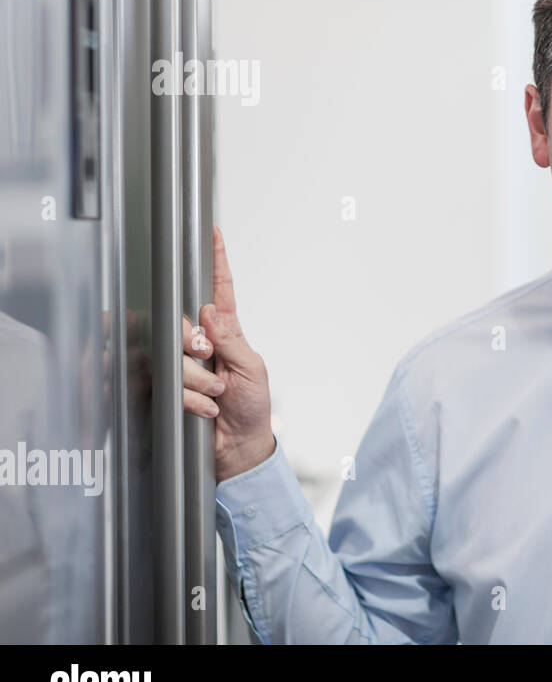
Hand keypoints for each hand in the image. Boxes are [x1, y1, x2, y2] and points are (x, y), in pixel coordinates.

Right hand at [182, 225, 274, 482]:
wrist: (239, 449)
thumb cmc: (253, 408)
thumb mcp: (251, 370)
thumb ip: (231, 340)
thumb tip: (209, 313)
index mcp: (228, 333)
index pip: (220, 291)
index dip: (217, 262)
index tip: (213, 232)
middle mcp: (202, 345)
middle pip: (184, 324)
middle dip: (196, 344)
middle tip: (211, 361)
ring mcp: (184, 367)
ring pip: (174, 357)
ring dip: (199, 382)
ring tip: (218, 397)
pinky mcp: (171, 389)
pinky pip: (169, 385)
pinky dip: (191, 401)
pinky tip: (206, 411)